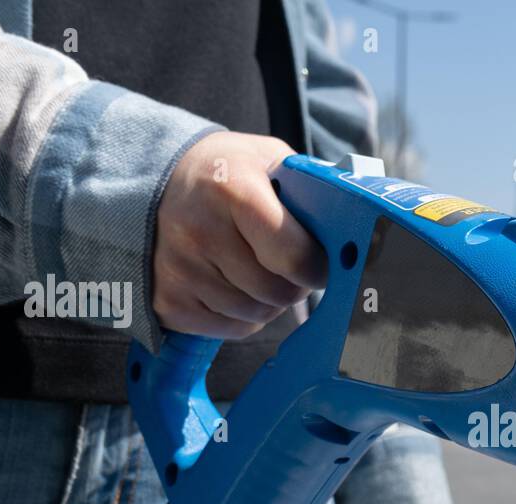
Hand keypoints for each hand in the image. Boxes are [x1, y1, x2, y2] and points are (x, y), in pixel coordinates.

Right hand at [153, 132, 324, 338]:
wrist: (155, 184)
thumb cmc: (228, 175)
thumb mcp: (270, 161)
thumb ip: (313, 193)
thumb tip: (359, 232)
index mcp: (232, 189)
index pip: (293, 255)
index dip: (316, 266)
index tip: (320, 262)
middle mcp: (199, 231)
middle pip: (278, 292)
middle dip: (293, 283)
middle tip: (285, 261)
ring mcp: (180, 271)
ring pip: (258, 314)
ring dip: (269, 300)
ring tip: (255, 267)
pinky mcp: (168, 303)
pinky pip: (233, 328)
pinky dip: (243, 315)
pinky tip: (231, 283)